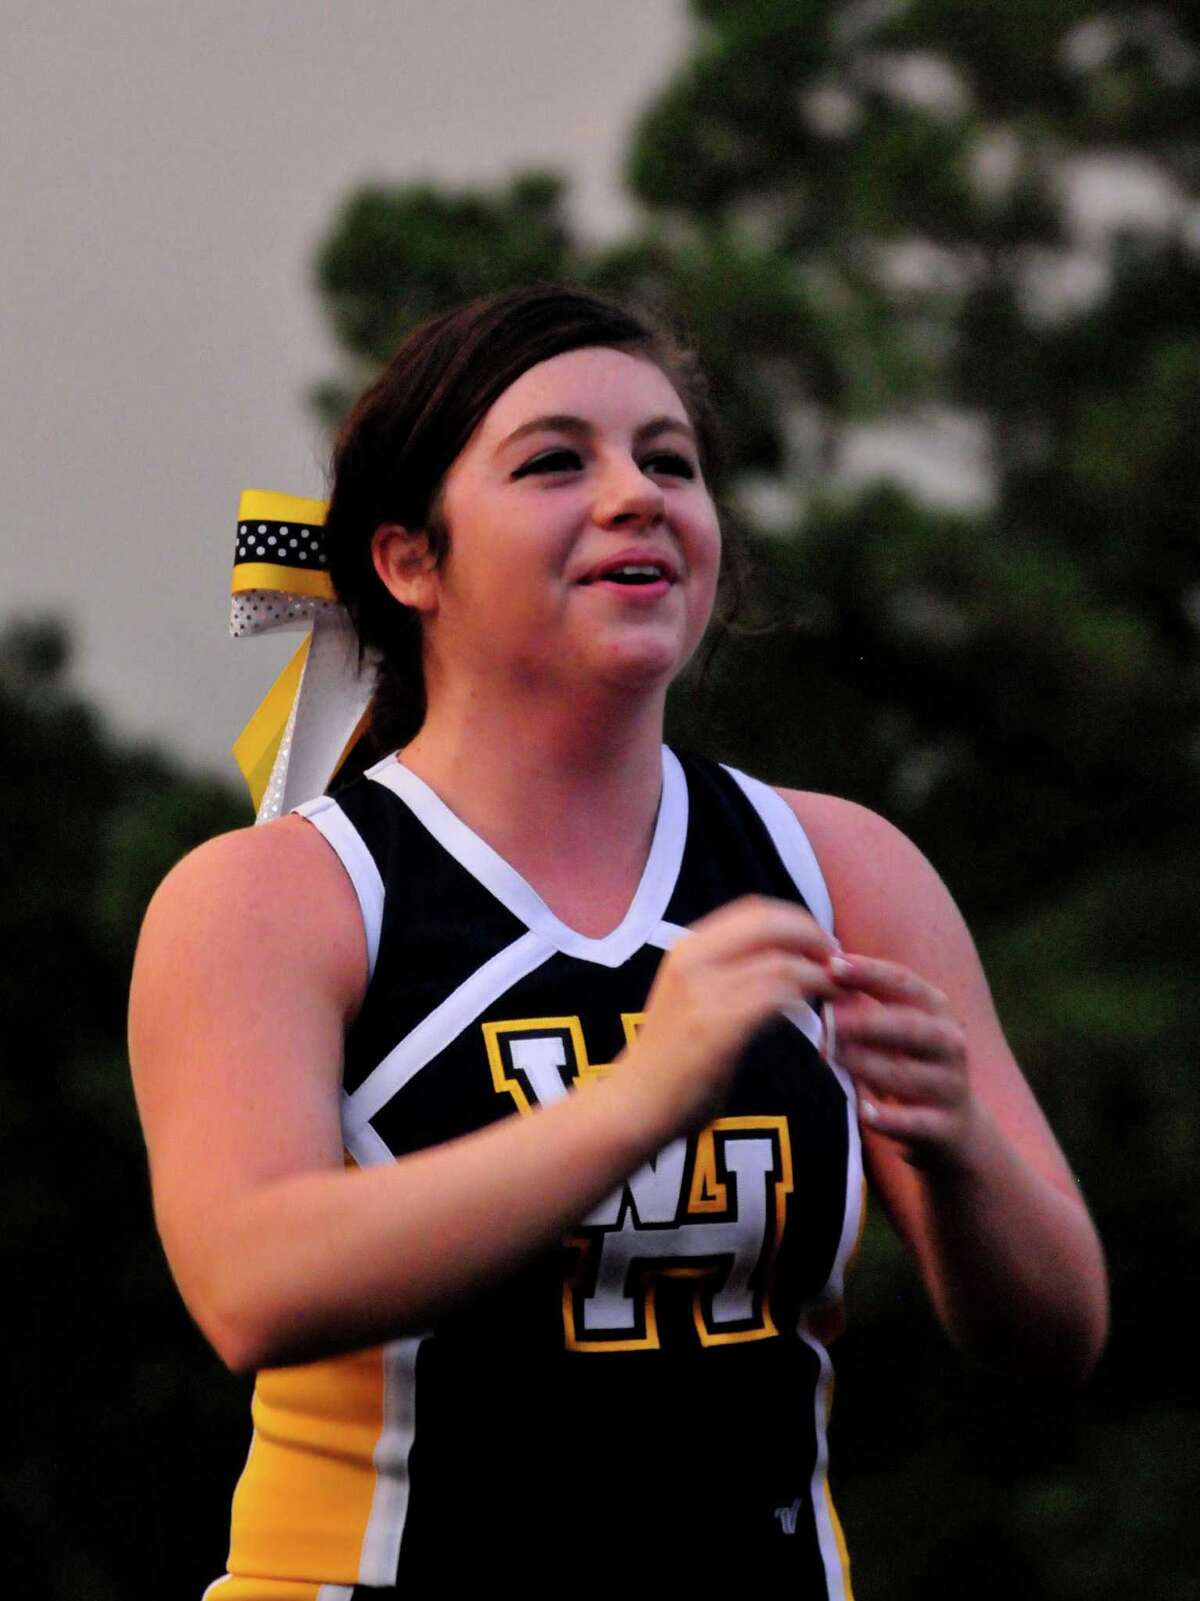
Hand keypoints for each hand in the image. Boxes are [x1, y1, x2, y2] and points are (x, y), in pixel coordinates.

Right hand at [627, 895, 839, 1130]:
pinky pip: (777, 994)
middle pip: (771, 923)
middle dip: (814, 937)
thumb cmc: (671, 1062)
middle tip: (837, 963)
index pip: (755, 909)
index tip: (820, 945)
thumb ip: (729, 976)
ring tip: (838, 989)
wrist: (634, 1105)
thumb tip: (785, 965)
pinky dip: (808, 996)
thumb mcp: (692, 999)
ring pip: (781, 960)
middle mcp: (693, 959)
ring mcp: (703, 989)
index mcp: (688, 948)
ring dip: (820, 972)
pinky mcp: (718, 1023)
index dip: (797, 920)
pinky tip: (818, 1011)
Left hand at [828, 953, 977, 1168]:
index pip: (904, 983)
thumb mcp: (899, 1029)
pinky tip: (863, 1112)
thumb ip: (865, 1002)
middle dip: (870, 1021)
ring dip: (868, 1065)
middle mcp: (949, 1044)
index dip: (870, 973)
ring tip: (834, 1057)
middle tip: (831, 1019)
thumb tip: (821, 969)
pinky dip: (889, 1118)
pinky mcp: (944, 1127)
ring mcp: (950, 1086)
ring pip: (907, 1074)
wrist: (958, 1129)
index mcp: (937, 1011)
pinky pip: (914, 1123)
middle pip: (912, 1027)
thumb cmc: (912, 1064)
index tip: (832, 964)